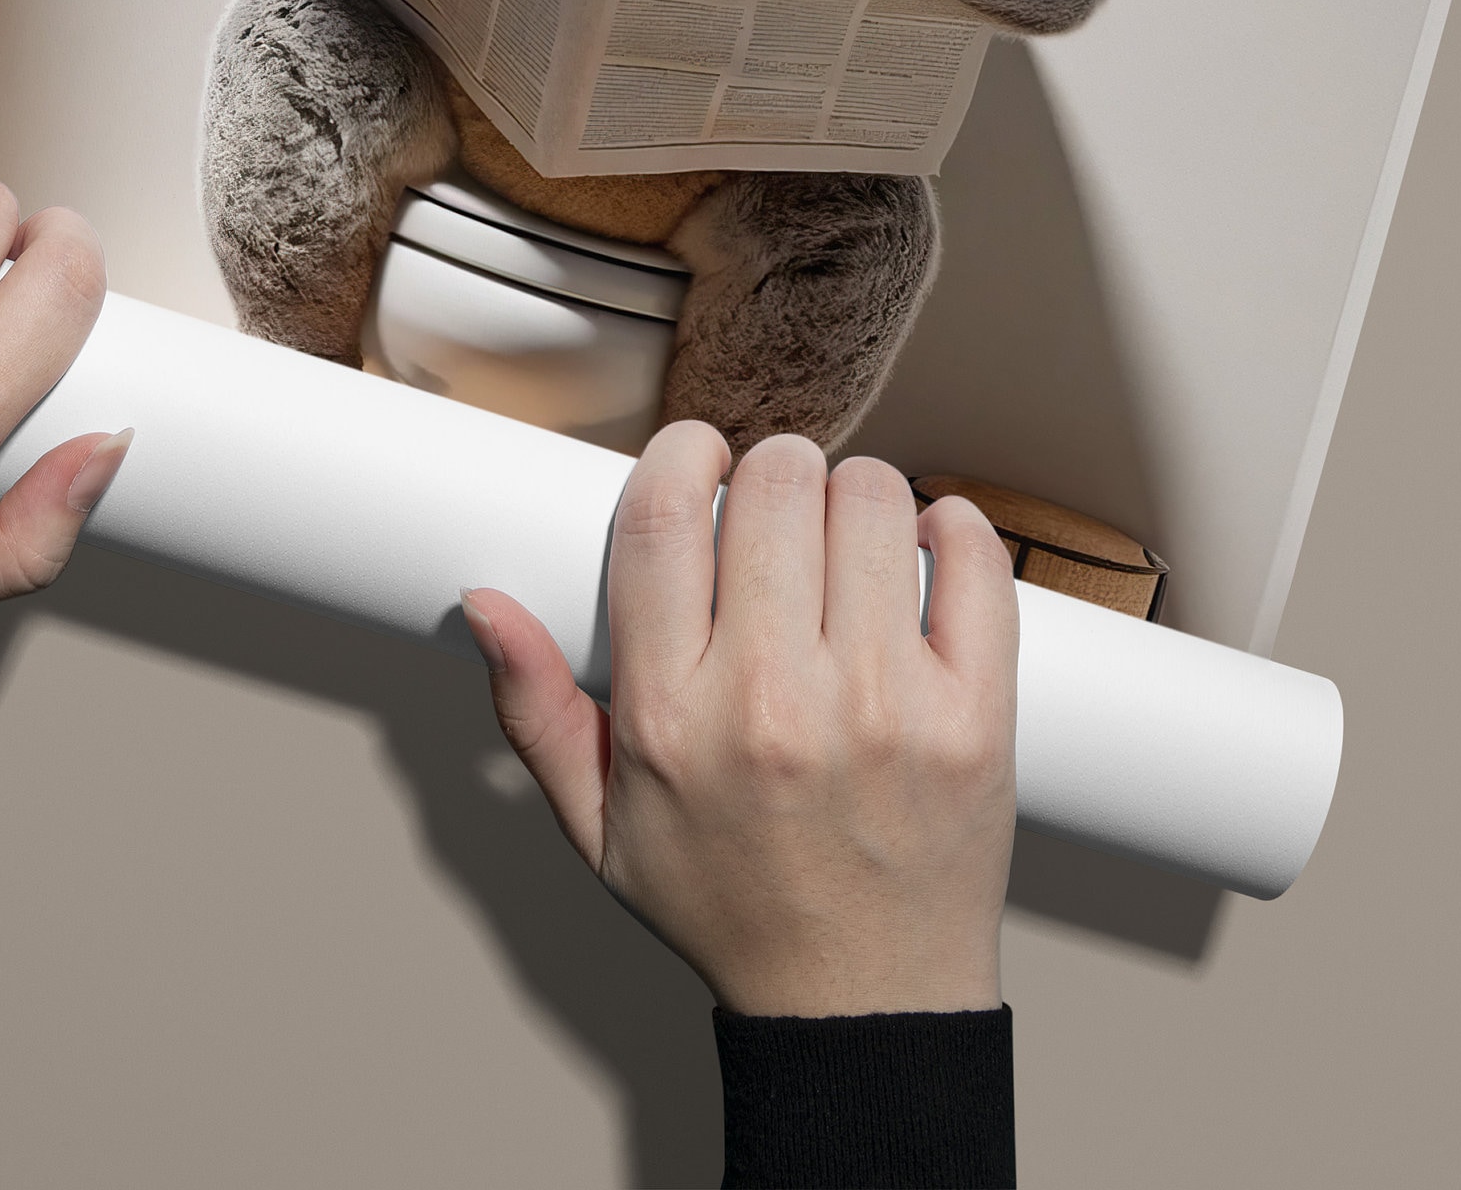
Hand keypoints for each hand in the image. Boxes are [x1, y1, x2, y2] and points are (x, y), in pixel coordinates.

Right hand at [465, 426, 1017, 1014]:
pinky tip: (928, 550)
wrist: (862, 1006)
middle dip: (774, 473)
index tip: (698, 456)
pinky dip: (955, 530)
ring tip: (849, 541)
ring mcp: (884, 708)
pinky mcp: (973, 718)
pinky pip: (976, 562)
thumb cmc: (733, 906)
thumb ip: (536, 709)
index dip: (680, 453)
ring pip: (875, 501)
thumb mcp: (600, 827)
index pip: (663, 517)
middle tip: (779, 510)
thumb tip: (484, 603)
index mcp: (673, 720)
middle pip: (776, 485)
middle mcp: (774, 704)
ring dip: (858, 498)